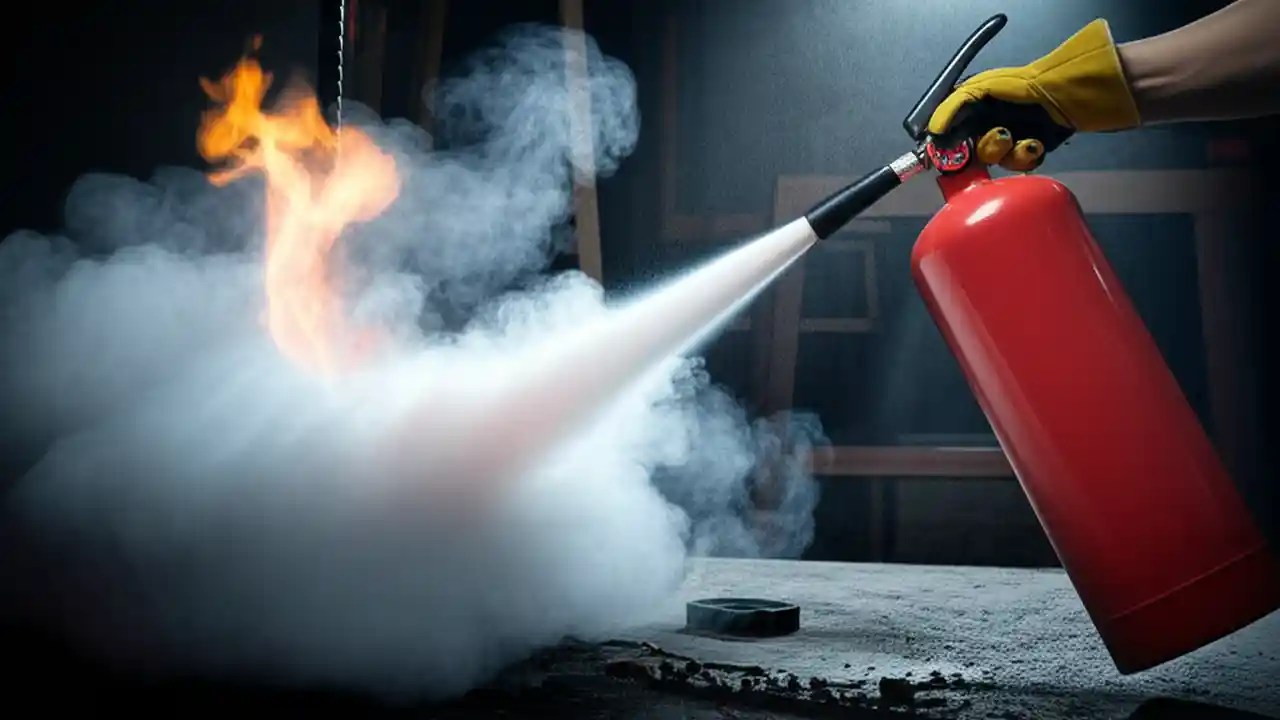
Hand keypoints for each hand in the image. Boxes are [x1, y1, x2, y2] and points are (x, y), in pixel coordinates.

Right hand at [927, 19, 1141, 171]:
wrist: (1063, 96)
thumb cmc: (1020, 87)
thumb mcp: (980, 87)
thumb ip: (952, 107)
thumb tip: (932, 131)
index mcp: (976, 111)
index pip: (953, 136)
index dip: (947, 148)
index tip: (943, 157)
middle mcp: (990, 126)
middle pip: (973, 154)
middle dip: (983, 149)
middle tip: (995, 141)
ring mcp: (1012, 141)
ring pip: (996, 161)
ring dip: (1005, 152)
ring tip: (1017, 138)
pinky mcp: (1031, 151)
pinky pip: (1020, 165)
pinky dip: (1026, 155)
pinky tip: (1035, 143)